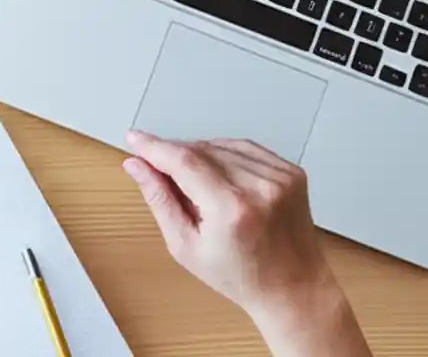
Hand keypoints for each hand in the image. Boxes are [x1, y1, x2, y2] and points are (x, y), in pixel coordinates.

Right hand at [123, 131, 369, 356]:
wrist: (293, 289)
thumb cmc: (241, 276)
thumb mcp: (185, 246)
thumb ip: (159, 199)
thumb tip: (137, 165)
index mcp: (231, 209)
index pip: (183, 161)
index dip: (154, 146)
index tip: (134, 138)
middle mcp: (260, 187)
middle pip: (201, 149)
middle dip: (173, 153)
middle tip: (158, 169)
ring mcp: (280, 177)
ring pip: (222, 145)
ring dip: (199, 154)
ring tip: (195, 185)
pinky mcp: (290, 172)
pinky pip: (246, 148)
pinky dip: (224, 154)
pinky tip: (218, 175)